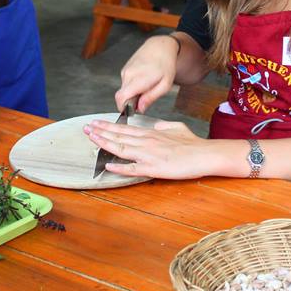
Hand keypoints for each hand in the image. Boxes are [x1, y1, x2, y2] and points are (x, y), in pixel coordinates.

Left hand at [83, 119, 209, 178]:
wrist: (204, 154)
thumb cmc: (192, 142)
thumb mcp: (176, 127)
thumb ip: (163, 126)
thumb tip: (156, 125)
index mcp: (151, 133)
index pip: (125, 128)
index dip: (108, 126)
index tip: (96, 123)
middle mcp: (146, 141)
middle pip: (119, 136)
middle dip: (101, 132)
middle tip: (86, 128)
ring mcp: (148, 154)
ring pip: (122, 148)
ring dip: (105, 143)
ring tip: (91, 139)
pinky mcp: (153, 168)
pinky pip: (133, 168)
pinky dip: (119, 167)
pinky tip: (108, 165)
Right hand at [118, 35, 179, 113]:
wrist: (161, 46)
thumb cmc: (166, 65)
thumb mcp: (164, 85)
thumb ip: (150, 98)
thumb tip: (140, 109)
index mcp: (138, 80)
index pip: (120, 98)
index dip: (123, 108)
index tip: (131, 112)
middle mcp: (128, 75)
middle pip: (122, 96)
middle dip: (131, 102)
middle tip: (145, 99)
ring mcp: (125, 70)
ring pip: (124, 89)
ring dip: (132, 93)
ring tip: (147, 86)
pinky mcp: (125, 68)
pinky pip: (126, 83)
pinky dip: (132, 86)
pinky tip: (143, 80)